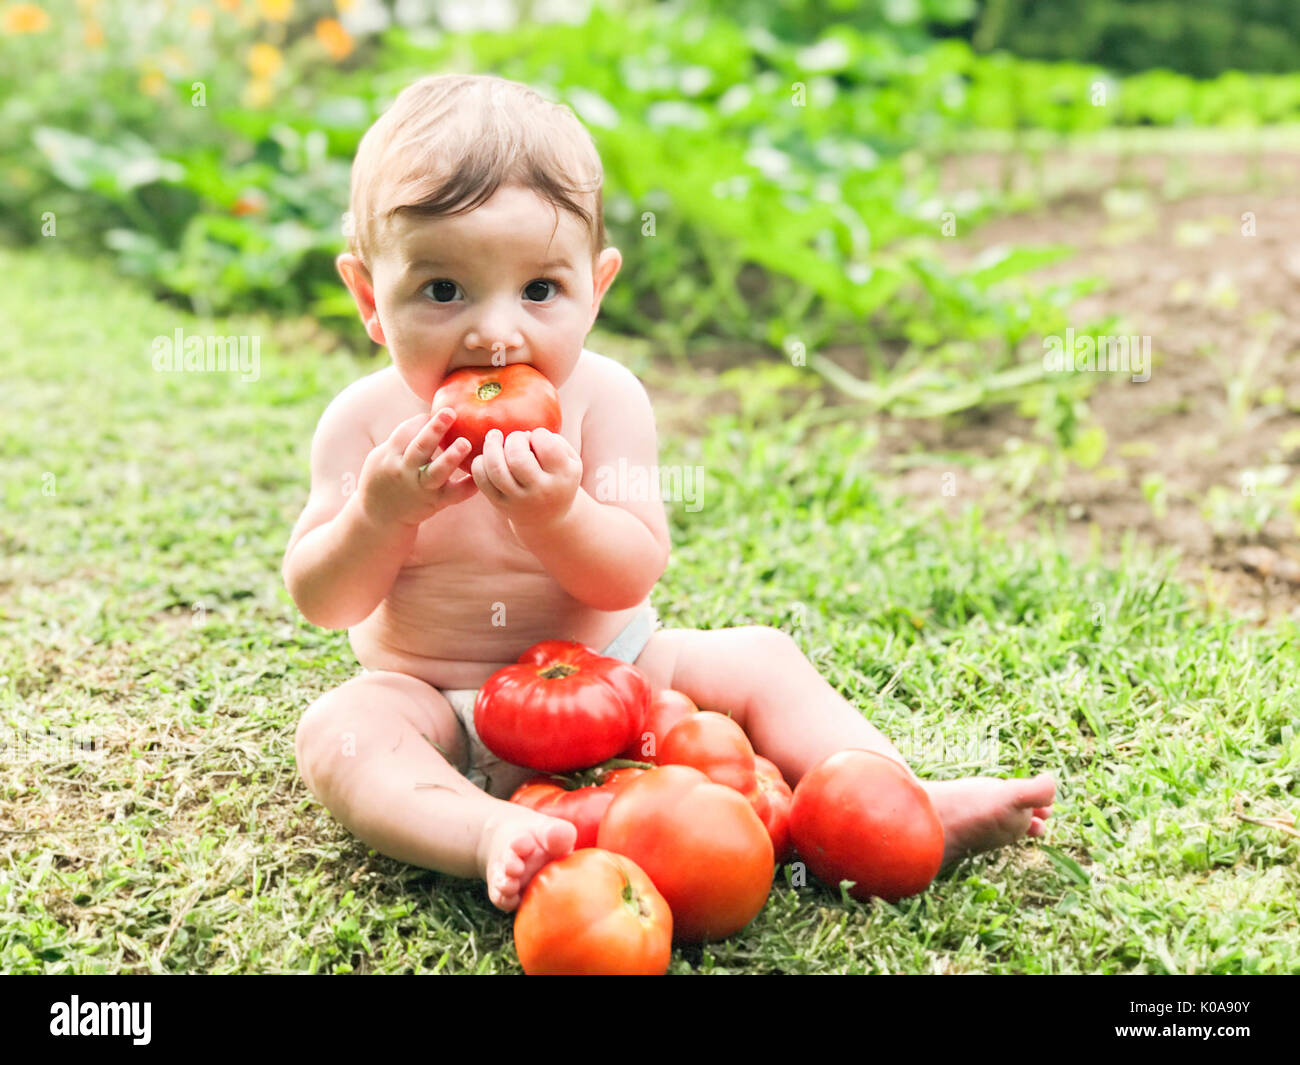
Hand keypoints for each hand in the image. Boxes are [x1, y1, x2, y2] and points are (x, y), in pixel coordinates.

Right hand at [357, 407, 478, 527]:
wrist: (380, 517)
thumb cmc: (385, 478)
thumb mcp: (382, 456)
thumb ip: (402, 439)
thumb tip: (429, 416)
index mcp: (390, 456)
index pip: (405, 433)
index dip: (421, 421)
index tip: (434, 413)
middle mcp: (405, 472)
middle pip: (419, 448)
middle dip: (434, 430)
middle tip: (450, 413)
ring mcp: (421, 488)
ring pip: (436, 473)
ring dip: (451, 458)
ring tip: (465, 443)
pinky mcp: (435, 503)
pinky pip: (454, 495)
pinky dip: (468, 486)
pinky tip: (480, 475)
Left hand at [470, 426, 581, 528]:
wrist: (548, 518)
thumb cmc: (558, 478)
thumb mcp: (571, 461)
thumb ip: (556, 440)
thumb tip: (525, 434)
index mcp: (563, 476)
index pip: (547, 446)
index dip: (539, 434)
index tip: (537, 438)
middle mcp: (541, 490)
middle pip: (517, 457)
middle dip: (514, 438)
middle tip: (516, 439)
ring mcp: (518, 499)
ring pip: (496, 469)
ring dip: (491, 446)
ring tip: (494, 436)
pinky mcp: (499, 504)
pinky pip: (482, 480)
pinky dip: (479, 463)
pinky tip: (487, 457)